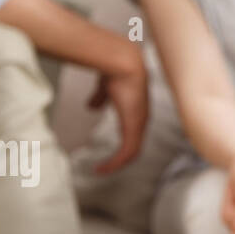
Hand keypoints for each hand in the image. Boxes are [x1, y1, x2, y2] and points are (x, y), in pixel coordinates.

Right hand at [86, 50, 148, 174]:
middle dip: (120, 160)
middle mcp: (141, 119)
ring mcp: (139, 123)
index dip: (123, 146)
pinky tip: (102, 168)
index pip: (133, 135)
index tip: (109, 155)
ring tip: (102, 171)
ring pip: (132, 153)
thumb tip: (92, 107)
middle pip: (134, 147)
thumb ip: (100, 98)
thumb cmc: (115, 70)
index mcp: (137, 111)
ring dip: (116, 164)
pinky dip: (115, 163)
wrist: (122, 62)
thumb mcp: (105, 88)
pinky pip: (127, 152)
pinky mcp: (133, 126)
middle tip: (105, 168)